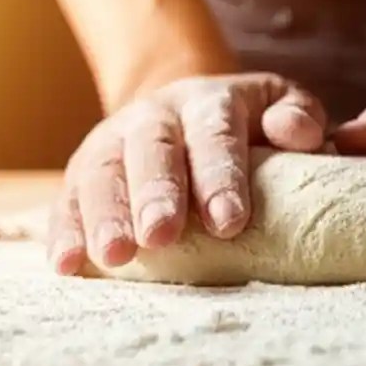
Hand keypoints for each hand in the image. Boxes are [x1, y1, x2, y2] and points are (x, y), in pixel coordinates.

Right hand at [49, 73, 327, 273]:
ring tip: (116, 255)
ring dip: (106, 215)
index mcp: (210, 101)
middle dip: (156, 194)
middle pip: (152, 149)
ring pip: (103, 172)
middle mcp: (156, 115)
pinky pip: (68, 198)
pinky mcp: (83, 170)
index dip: (221, 176)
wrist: (187, 108)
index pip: (215, 134)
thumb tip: (299, 133)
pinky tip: (69, 265)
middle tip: (162, 236)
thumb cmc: (249, 123)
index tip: (229, 222)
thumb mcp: (281, 106)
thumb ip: (298, 117)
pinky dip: (65, 231)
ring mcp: (113, 140)